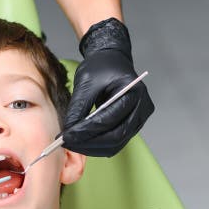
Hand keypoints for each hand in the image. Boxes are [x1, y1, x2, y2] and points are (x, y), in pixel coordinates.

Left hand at [62, 18, 153, 156]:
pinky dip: (99, 145)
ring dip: (93, 148)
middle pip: (115, 136)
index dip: (85, 131)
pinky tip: (83, 143)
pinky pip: (116, 142)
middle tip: (67, 143)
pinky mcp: (132, 126)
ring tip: (73, 144)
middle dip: (89, 143)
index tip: (66, 137)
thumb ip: (78, 107)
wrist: (112, 60)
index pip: (108, 119)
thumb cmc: (102, 66)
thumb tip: (69, 132)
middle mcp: (142, 108)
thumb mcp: (86, 81)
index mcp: (133, 92)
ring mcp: (139, 119)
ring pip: (116, 144)